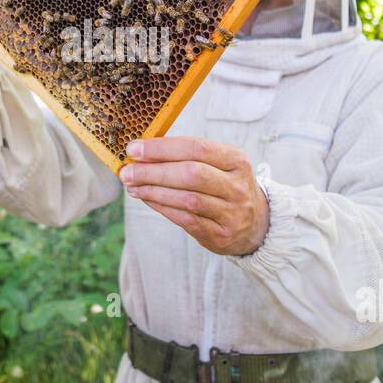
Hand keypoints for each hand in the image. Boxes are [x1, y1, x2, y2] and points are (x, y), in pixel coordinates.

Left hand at [119, 137, 269, 255]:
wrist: (255, 223)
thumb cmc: (226, 186)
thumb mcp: (219, 164)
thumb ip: (186, 156)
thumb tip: (142, 152)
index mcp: (236, 160)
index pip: (196, 148)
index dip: (162, 148)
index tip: (134, 149)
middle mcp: (237, 186)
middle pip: (191, 174)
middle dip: (154, 171)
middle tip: (127, 171)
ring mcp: (231, 212)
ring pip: (187, 199)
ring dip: (153, 191)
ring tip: (132, 186)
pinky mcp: (220, 234)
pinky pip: (185, 219)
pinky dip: (162, 207)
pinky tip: (147, 199)